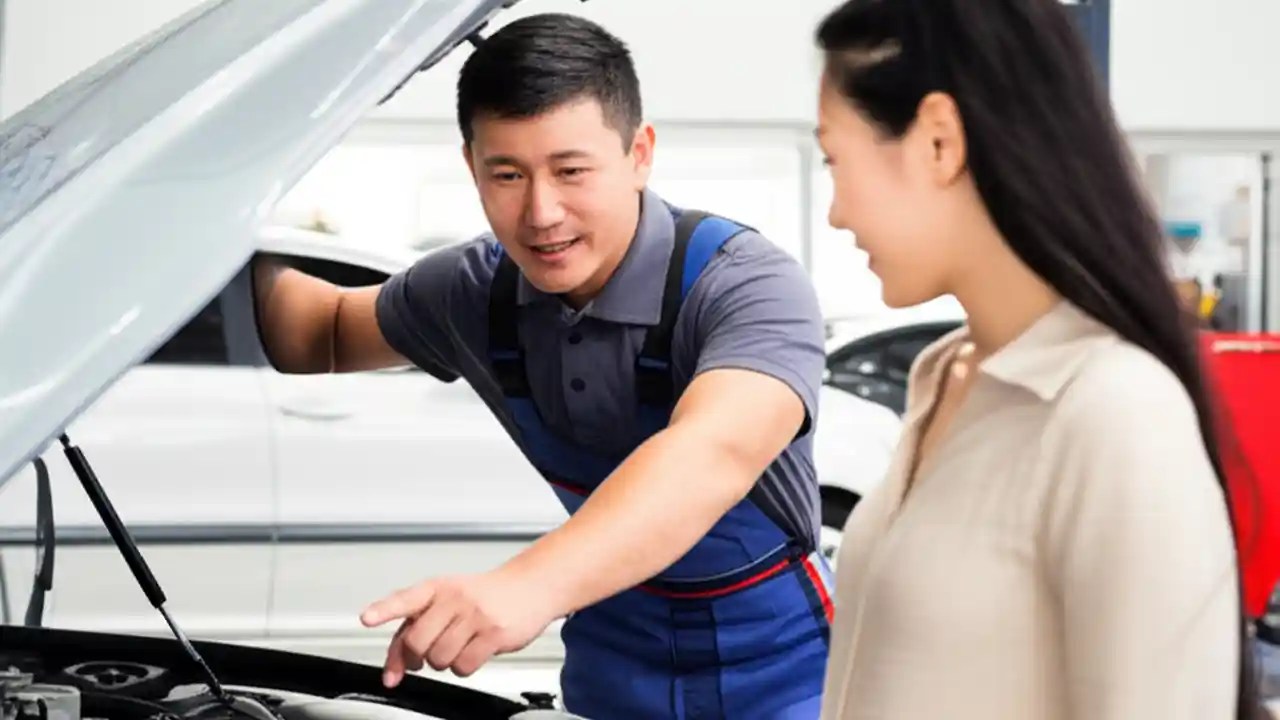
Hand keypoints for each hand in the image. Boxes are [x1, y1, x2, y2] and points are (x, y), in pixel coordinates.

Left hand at [359, 569, 559, 686]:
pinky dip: (464, 667)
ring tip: (459, 645)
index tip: (367, 618)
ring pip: (439, 659)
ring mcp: (475, 615)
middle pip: (417, 642)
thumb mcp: (446, 601)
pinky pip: (463, 667)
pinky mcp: (494, 634)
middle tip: (428, 651)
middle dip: (418, 655)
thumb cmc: (482, 596)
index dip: (385, 610)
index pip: (406, 598)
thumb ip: (414, 629)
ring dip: (445, 661)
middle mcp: (454, 598)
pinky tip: (473, 651)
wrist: (529, 587)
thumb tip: (392, 672)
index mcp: (437, 587)